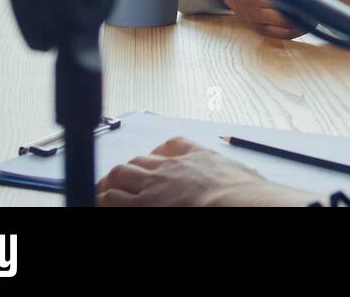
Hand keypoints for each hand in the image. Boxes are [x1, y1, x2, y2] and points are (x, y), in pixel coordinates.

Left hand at [97, 136, 317, 206]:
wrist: (234, 203)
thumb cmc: (244, 195)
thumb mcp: (243, 175)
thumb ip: (233, 174)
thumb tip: (244, 180)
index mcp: (196, 157)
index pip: (170, 146)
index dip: (159, 155)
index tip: (157, 164)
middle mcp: (171, 166)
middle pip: (140, 159)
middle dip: (132, 170)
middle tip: (128, 183)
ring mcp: (154, 184)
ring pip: (119, 173)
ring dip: (113, 183)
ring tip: (109, 193)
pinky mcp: (141, 202)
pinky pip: (111, 197)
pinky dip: (105, 199)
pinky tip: (105, 204)